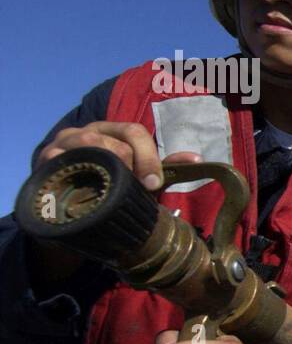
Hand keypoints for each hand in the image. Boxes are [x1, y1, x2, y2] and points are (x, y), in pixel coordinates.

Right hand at [31, 126, 198, 281]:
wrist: (69, 212)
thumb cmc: (109, 189)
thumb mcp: (137, 179)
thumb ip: (162, 168)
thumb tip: (196, 160)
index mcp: (112, 132)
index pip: (134, 131)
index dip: (148, 156)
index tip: (154, 183)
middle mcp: (87, 132)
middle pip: (113, 137)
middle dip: (131, 162)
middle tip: (138, 188)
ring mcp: (63, 144)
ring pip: (87, 143)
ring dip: (106, 166)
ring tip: (113, 188)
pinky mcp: (45, 161)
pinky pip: (59, 160)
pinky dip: (75, 172)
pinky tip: (85, 189)